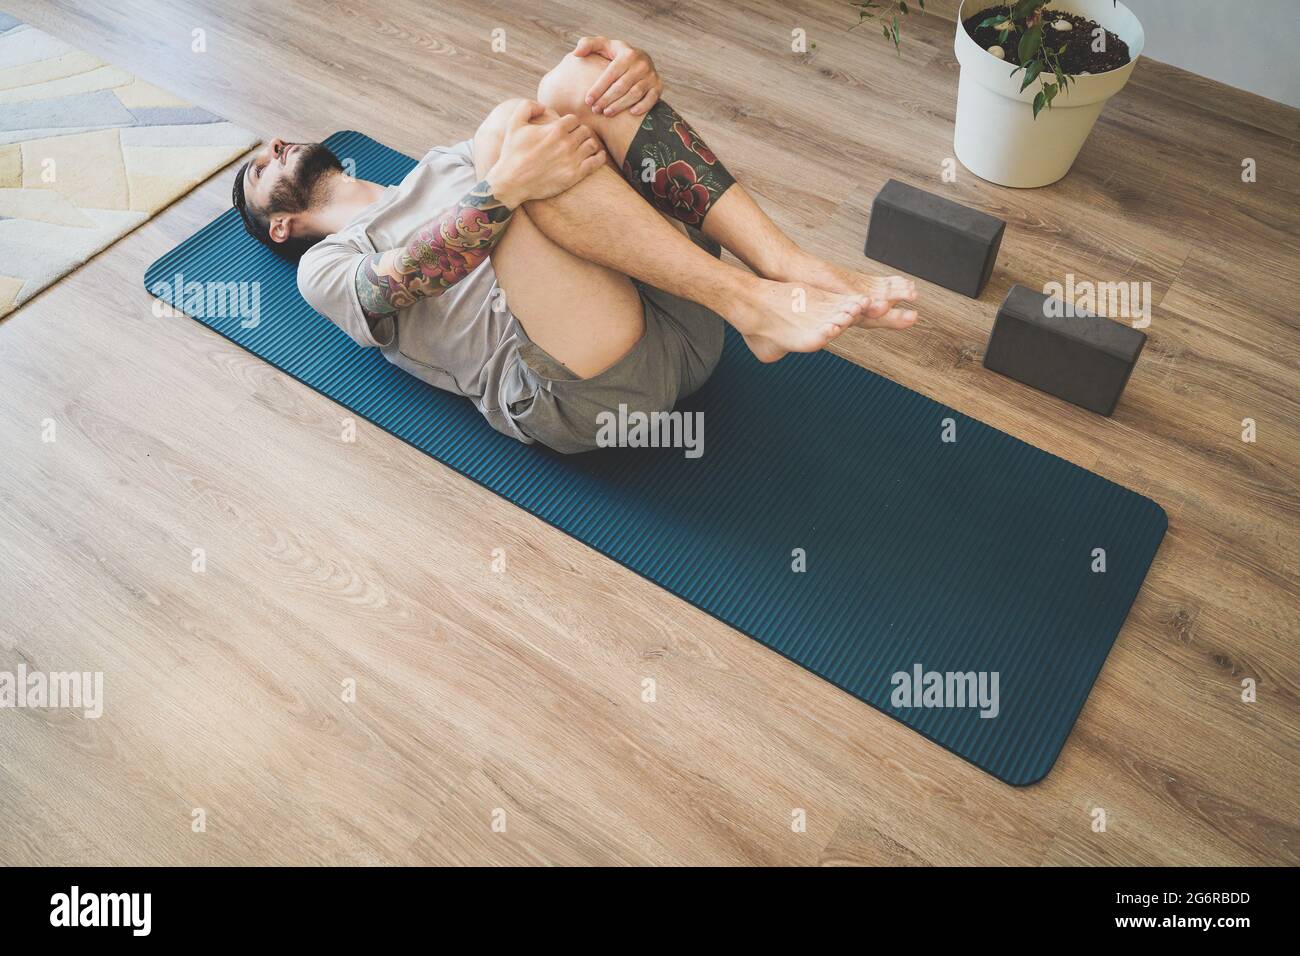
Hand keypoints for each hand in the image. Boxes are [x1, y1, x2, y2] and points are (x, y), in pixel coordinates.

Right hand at [488, 101, 605, 205]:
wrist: (512, 183)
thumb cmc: (511, 153)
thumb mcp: (514, 124)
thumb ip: (527, 106)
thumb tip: (543, 106)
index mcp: (555, 128)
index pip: (574, 120)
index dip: (570, 124)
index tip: (567, 130)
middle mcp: (566, 142)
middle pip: (585, 131)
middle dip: (580, 133)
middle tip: (577, 139)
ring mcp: (572, 159)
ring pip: (592, 144)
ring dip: (589, 144)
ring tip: (584, 147)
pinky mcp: (575, 175)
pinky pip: (597, 162)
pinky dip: (600, 156)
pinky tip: (597, 156)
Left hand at [572, 36, 661, 115]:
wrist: (640, 60)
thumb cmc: (615, 55)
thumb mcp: (602, 46)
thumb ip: (587, 44)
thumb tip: (576, 54)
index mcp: (627, 54)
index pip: (610, 74)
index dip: (598, 88)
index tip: (588, 100)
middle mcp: (641, 64)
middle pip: (621, 86)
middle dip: (606, 99)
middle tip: (595, 109)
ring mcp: (651, 75)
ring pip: (634, 94)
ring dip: (620, 105)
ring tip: (606, 113)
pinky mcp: (658, 86)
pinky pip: (651, 99)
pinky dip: (642, 107)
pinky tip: (631, 113)